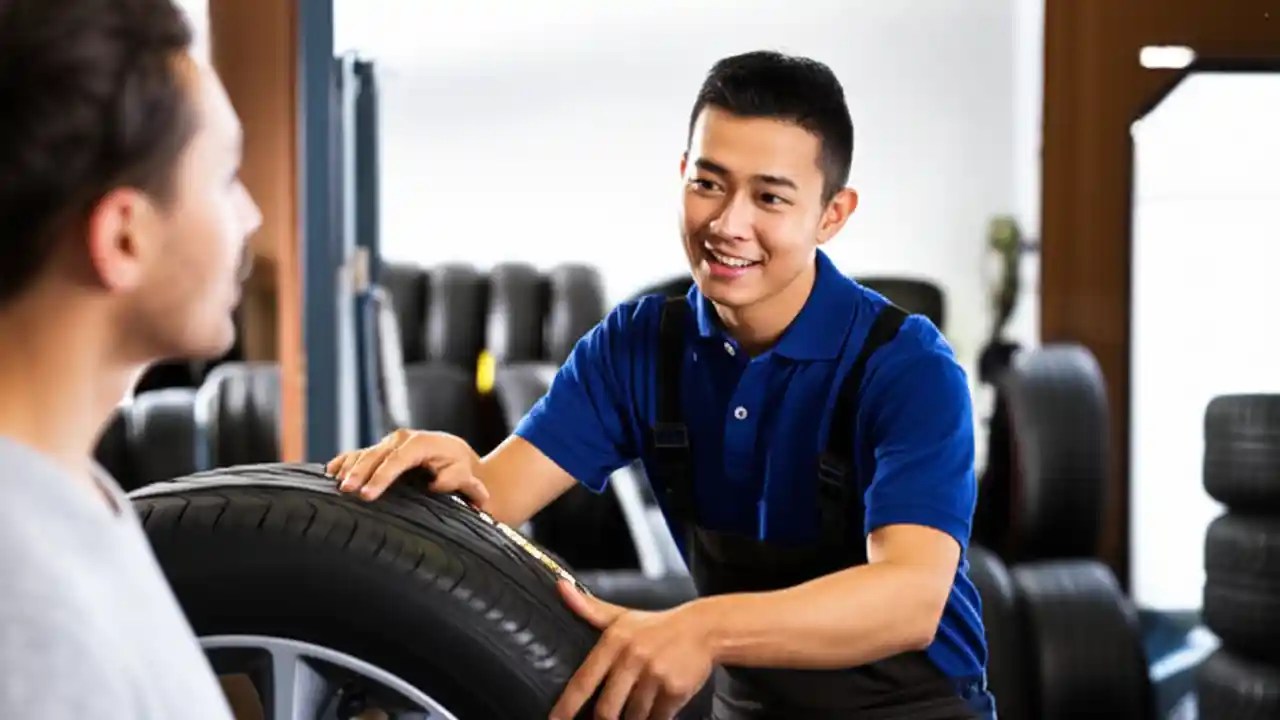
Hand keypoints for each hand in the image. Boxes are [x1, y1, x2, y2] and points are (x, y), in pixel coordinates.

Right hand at [325, 428, 489, 505]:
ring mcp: (388, 443)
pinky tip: (329, 473)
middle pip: (375, 455)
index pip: (397, 460)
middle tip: (346, 491)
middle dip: (358, 473)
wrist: (457, 457)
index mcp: (421, 443)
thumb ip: (456, 478)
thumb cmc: (462, 469)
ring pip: (363, 453)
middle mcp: (401, 439)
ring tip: (333, 485)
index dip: (380, 477)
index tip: (367, 495)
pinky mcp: (380, 449)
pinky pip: (358, 453)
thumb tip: (435, 484)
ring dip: (347, 468)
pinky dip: (344, 462)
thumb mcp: (466, 475)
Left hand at [550, 580, 713, 719]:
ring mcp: (654, 675)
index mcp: (614, 641)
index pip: (583, 681)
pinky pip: (657, 718)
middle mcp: (632, 658)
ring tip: (635, 709)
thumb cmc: (657, 626)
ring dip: (632, 719)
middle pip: (606, 708)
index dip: (567, 706)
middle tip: (605, 719)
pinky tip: (655, 709)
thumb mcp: (622, 616)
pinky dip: (654, 719)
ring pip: (633, 716)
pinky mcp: (674, 690)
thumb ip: (589, 608)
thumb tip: (560, 586)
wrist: (703, 628)